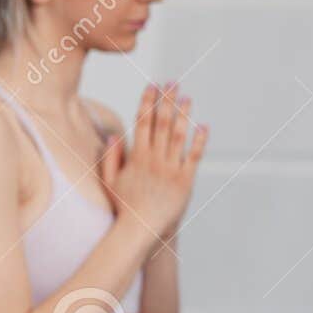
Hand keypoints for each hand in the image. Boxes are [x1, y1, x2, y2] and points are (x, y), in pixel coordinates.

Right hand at [100, 81, 206, 240]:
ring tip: (187, 97)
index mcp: (136, 157)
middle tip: (172, 82)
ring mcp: (170, 169)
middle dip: (167, 101)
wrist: (140, 229)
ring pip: (178, 136)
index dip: (148, 102)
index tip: (152, 86)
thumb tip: (114, 135)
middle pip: (161, 123)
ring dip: (183, 114)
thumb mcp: (109, 181)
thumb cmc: (123, 206)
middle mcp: (154, 159)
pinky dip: (198, 141)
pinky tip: (203, 126)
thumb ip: (110, 157)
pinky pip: (193, 157)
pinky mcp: (185, 181)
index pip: (142, 122)